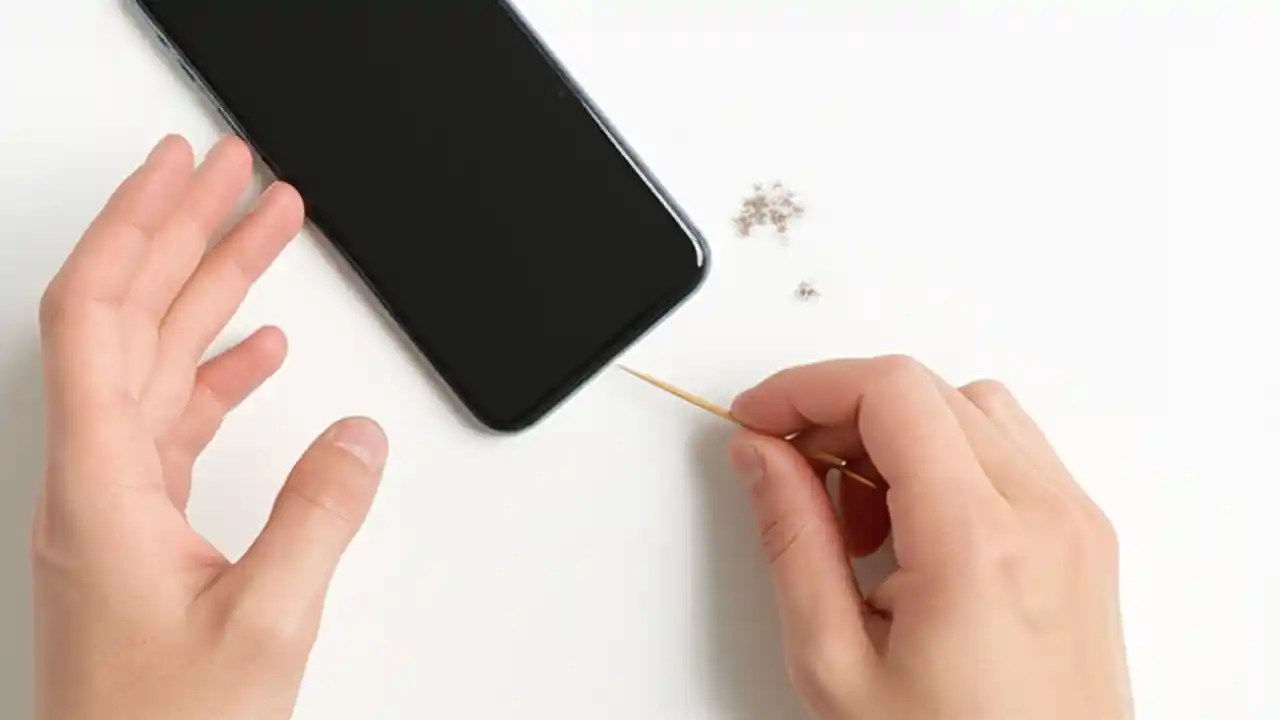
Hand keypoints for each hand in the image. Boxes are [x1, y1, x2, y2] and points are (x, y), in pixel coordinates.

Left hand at [33, 135, 386, 719]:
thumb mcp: (264, 623)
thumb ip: (318, 515)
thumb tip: (357, 433)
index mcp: (101, 486)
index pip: (98, 317)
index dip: (136, 229)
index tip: (181, 171)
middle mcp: (95, 480)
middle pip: (126, 318)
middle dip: (181, 232)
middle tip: (233, 173)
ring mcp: (114, 501)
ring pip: (155, 362)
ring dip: (207, 291)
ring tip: (261, 233)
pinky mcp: (142, 525)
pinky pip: (173, 418)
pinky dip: (217, 370)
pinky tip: (257, 349)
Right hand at [728, 357, 1132, 719]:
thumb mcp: (836, 663)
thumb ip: (792, 539)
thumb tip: (763, 456)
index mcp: (979, 543)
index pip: (890, 391)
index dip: (808, 389)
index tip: (761, 418)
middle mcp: (1045, 517)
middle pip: (927, 391)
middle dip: (841, 414)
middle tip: (792, 473)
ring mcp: (1076, 525)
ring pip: (972, 410)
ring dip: (897, 438)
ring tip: (857, 523)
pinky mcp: (1084, 541)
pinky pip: (1009, 452)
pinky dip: (946, 462)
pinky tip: (910, 533)